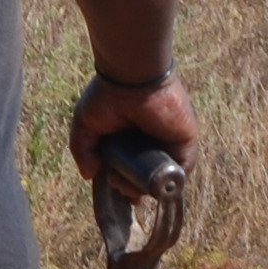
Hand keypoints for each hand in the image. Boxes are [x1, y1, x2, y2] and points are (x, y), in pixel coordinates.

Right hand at [67, 71, 197, 190]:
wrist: (132, 80)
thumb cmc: (106, 96)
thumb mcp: (85, 125)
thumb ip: (83, 150)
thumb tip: (89, 175)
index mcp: (130, 137)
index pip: (128, 167)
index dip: (120, 181)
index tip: (110, 182)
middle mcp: (150, 141)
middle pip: (145, 176)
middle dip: (131, 188)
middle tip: (118, 183)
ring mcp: (168, 143)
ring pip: (161, 177)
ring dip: (145, 189)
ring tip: (128, 185)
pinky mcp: (184, 143)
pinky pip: (181, 170)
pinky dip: (168, 183)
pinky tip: (147, 185)